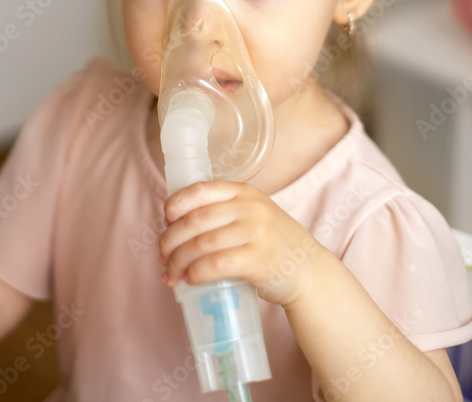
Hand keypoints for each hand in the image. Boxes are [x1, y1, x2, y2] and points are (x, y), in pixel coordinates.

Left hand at [158, 180, 329, 305]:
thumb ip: (224, 213)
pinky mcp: (257, 260)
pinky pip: (214, 265)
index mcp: (244, 192)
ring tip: (170, 274)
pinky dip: (194, 274)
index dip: (175, 204)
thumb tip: (175, 227)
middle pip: (194, 221)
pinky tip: (189, 280)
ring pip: (200, 245)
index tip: (165, 220)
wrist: (308, 270)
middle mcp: (250, 208)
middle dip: (170, 240)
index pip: (200, 190)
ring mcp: (255, 233)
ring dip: (178, 261)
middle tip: (163, 256)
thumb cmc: (273, 245)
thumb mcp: (254, 215)